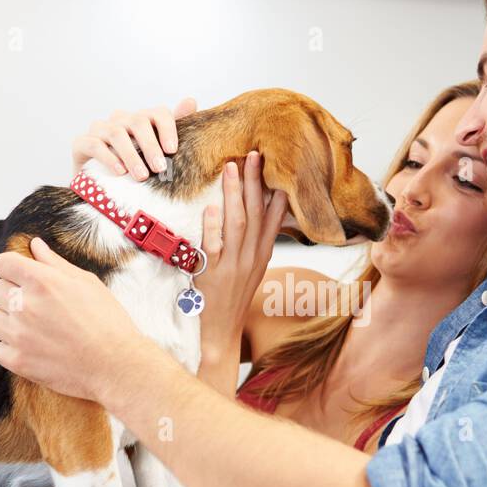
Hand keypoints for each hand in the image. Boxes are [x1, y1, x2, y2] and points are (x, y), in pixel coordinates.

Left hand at [0, 237, 143, 401]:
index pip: (2, 263)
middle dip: (10, 294)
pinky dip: (11, 349)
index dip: (12, 268)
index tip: (21, 277)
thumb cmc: (108, 322)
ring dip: (6, 321)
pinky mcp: (18, 361)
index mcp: (42, 281)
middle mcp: (25, 305)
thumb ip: (55, 263)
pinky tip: (32, 348)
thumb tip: (35, 245)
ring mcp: (19, 335)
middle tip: (33, 306)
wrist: (117, 365)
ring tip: (30, 328)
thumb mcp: (87, 283)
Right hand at [71, 97, 196, 179]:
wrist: (101, 187)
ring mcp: (100, 129)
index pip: (158, 113)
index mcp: (141, 120)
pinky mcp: (81, 143)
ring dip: (131, 156)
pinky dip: (108, 158)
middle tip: (160, 168)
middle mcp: (121, 120)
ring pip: (116, 133)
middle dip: (150, 146)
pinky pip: (94, 145)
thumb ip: (174, 128)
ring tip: (141, 176)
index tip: (173, 150)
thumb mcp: (157, 152)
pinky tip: (120, 172)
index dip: (167, 128)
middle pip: (138, 122)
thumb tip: (191, 101)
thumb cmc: (135, 168)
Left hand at [197, 151, 288, 360]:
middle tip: (253, 154)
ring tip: (232, 168)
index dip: (274, 188)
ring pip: (237, 224)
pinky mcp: (213, 276)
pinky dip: (213, 228)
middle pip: (256, 213)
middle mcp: (252, 257)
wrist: (222, 332)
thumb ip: (255, 239)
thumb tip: (258, 208)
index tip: (274, 163)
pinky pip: (214, 248)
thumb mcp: (252, 267)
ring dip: (235, 194)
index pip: (273, 215)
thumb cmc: (233, 298)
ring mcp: (234, 266)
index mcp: (263, 253)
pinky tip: (211, 209)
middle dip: (255, 181)